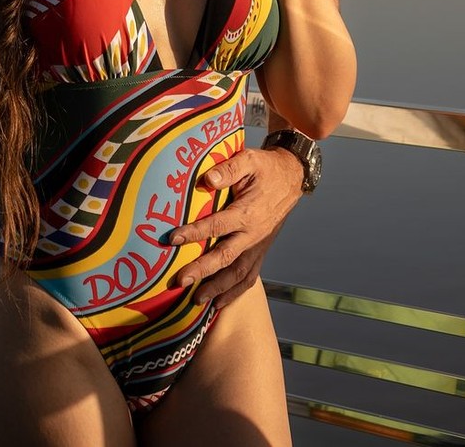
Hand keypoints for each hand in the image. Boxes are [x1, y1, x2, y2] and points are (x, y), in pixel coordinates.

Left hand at [168, 145, 303, 309]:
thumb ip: (229, 169)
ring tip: (196, 300)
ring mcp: (258, 246)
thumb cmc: (266, 168)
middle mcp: (254, 234)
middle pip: (226, 257)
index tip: (172, 239)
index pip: (217, 225)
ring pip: (238, 273)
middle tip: (179, 281)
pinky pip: (249, 277)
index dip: (195, 232)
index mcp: (248, 212)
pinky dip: (234, 293)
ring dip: (217, 289)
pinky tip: (218, 304)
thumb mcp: (250, 159)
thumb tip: (208, 179)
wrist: (291, 178)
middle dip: (202, 271)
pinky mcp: (261, 251)